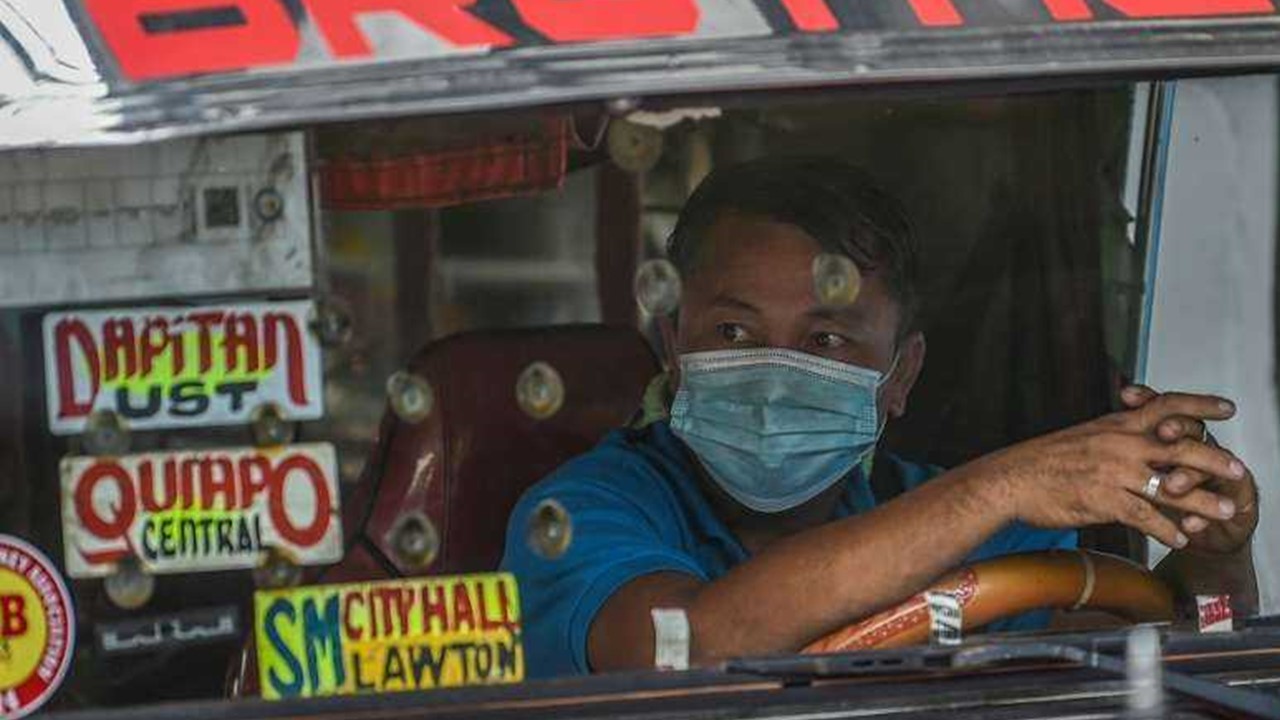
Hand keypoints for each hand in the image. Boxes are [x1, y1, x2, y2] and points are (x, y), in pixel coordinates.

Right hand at [979, 391, 1245, 548]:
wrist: (1009, 478)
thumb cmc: (1042, 461)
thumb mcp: (1083, 435)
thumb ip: (1114, 435)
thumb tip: (1136, 433)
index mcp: (1116, 424)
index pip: (1167, 404)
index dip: (1200, 404)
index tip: (1228, 408)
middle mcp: (1120, 443)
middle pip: (1180, 446)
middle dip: (1214, 459)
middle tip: (1238, 470)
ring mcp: (1113, 472)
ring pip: (1169, 485)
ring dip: (1202, 501)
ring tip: (1226, 512)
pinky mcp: (1103, 500)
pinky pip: (1144, 516)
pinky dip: (1165, 529)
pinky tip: (1179, 538)